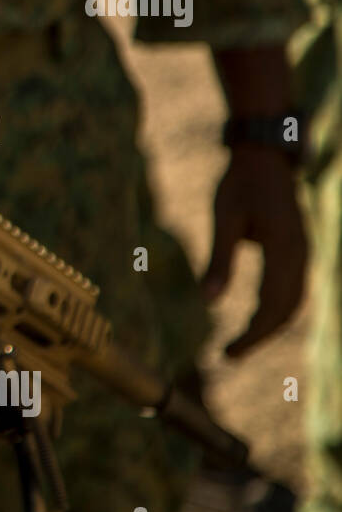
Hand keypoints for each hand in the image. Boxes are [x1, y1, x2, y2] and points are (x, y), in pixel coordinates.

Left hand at [202, 144, 306, 356]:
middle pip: (286, 310)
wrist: (265, 157)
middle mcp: (301, 255)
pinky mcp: (299, 249)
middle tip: (229, 354)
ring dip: (271, 325)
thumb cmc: (239, 185)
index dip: (251, 335)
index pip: (271, 307)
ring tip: (241, 341)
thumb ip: (219, 261)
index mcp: (284, 250)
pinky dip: (278, 308)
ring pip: (294, 302)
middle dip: (259, 336)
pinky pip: (294, 288)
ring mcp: (304, 252)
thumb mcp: (224, 219)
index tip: (226, 353)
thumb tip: (207, 302)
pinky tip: (257, 316)